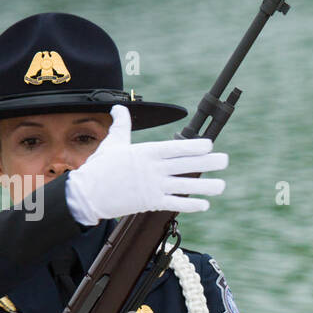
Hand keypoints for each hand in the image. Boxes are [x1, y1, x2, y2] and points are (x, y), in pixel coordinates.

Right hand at [65, 104, 227, 224]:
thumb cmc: (100, 167)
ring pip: (184, 186)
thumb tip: (119, 107)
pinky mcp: (150, 202)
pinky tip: (205, 204)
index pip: (174, 148)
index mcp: (145, 152)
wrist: (87, 193)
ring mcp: (153, 187)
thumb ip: (121, 125)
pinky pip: (175, 204)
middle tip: (225, 160)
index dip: (193, 147)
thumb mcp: (113, 142)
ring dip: (205, 186)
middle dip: (207, 162)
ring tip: (221, 185)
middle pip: (185, 165)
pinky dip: (190, 205)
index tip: (209, 144)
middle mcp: (152, 169)